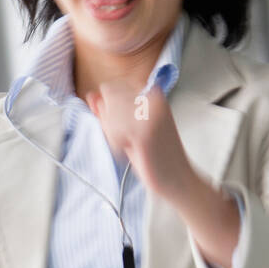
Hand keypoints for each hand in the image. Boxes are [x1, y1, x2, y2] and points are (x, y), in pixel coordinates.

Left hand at [85, 79, 195, 205]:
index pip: (111, 89)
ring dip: (115, 135)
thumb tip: (91, 96)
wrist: (177, 179)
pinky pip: (112, 131)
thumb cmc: (154, 156)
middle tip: (132, 138)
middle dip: (111, 122)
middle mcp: (153, 96)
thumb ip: (110, 110)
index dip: (111, 112)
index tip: (128, 127)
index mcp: (152, 92)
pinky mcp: (144, 131)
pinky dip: (117, 145)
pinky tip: (133, 149)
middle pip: (107, 100)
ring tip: (134, 145)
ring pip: (107, 115)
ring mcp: (150, 112)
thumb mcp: (128, 127)